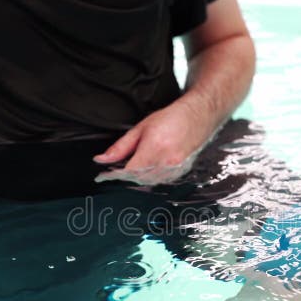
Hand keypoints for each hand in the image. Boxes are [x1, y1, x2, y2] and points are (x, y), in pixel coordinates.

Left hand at [93, 101, 216, 184]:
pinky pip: (160, 181)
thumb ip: (121, 147)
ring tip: (133, 166)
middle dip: (125, 175)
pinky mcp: (181, 172)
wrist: (198, 117)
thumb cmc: (171, 118)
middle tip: (116, 169)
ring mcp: (175, 169)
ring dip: (138, 177)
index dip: (112, 175)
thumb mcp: (141, 128)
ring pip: (148, 182)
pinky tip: (149, 168)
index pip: (127, 171)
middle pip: (137, 179)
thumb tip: (102, 159)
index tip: (102, 176)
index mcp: (153, 149)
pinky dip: (151, 177)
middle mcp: (166, 162)